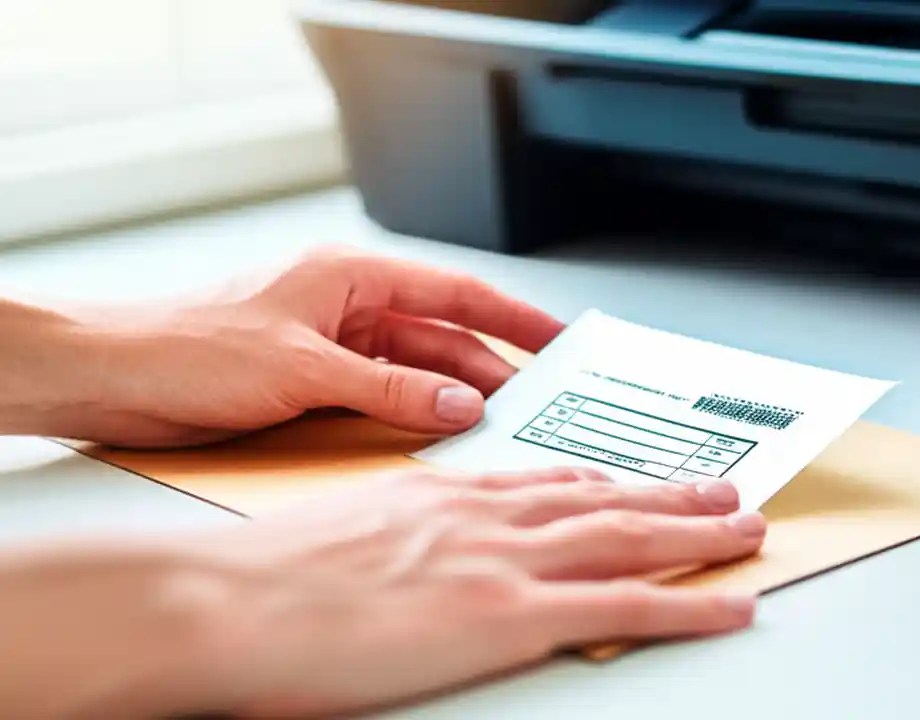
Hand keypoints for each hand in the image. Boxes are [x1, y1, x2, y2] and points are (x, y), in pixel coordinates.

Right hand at [0, 468, 764, 718]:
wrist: (224, 600)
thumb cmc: (262, 580)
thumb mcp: (341, 537)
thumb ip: (396, 539)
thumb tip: (410, 558)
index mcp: (443, 500)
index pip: (543, 482)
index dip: (601, 481)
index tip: (632, 478)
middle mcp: (487, 518)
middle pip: (604, 498)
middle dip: (671, 494)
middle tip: (723, 488)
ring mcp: (505, 562)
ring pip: (631, 538)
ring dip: (697, 533)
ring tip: (746, 527)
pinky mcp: (511, 616)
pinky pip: (628, 608)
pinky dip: (689, 604)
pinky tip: (729, 603)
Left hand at [37, 247, 564, 446]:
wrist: (117, 379)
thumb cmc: (189, 347)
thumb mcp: (306, 368)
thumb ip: (391, 388)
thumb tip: (457, 403)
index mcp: (351, 276)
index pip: (454, 292)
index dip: (511, 315)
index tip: (555, 337)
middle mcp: (348, 307)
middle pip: (440, 337)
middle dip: (486, 368)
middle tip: (533, 403)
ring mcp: (333, 346)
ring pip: (415, 370)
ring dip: (449, 396)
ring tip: (496, 426)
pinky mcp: (314, 382)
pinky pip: (383, 396)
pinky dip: (410, 414)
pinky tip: (435, 437)